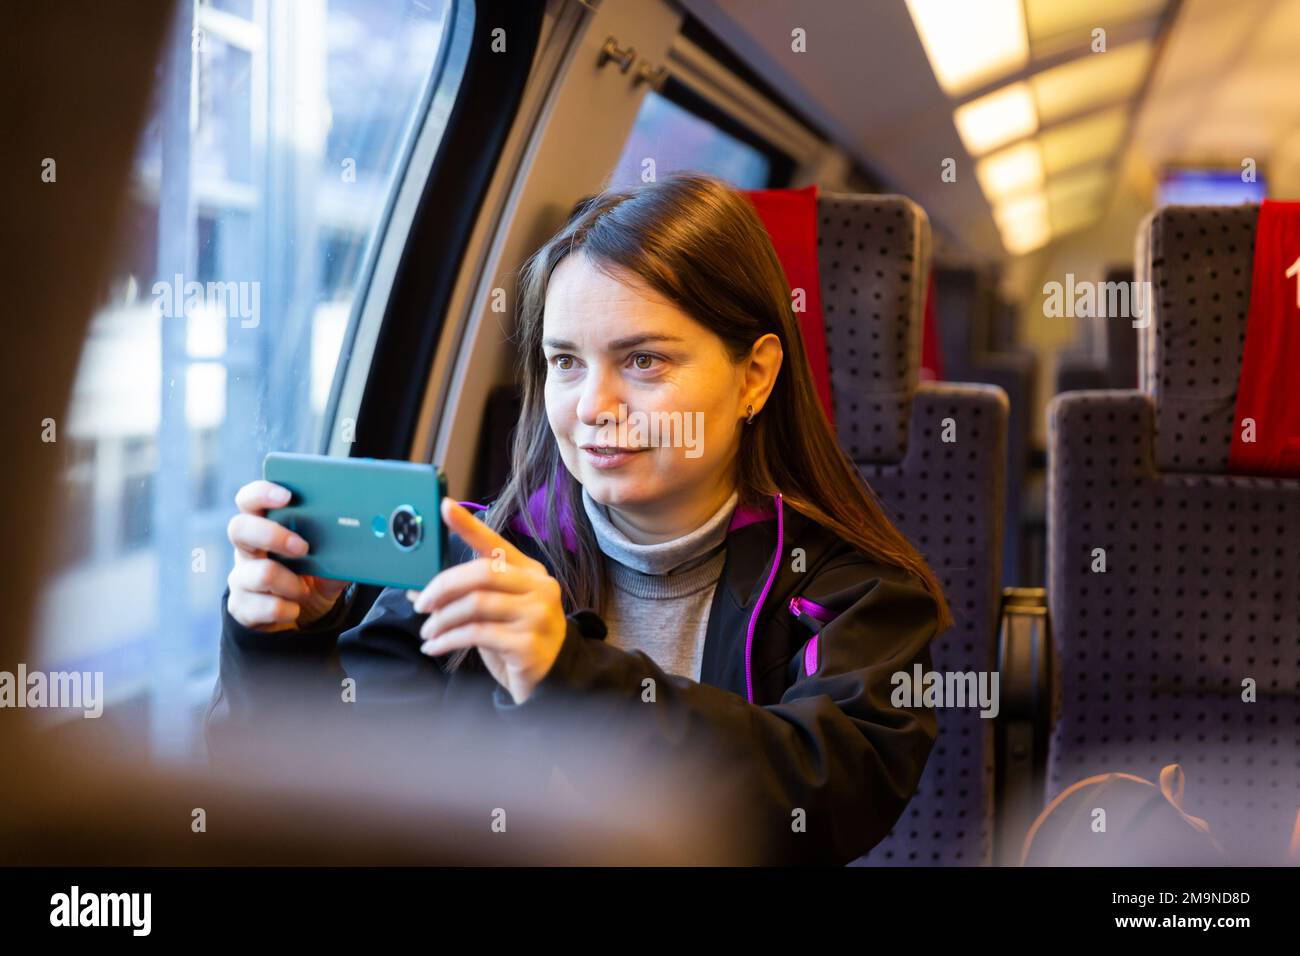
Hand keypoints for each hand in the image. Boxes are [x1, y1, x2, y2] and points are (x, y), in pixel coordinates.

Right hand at [226, 479, 349, 631]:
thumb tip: (362, 534)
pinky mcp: (242, 607)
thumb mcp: (328, 560)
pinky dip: (287, 609)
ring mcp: (241, 577)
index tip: (287, 495)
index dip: (262, 492)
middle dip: (273, 535)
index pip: (250, 499)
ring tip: (304, 589)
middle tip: (303, 548)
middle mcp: (247, 548)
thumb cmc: (312, 576)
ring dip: (291, 583)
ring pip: (259, 574)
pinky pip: (264, 607)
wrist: (302, 618)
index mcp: (265, 526)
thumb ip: (339, 546)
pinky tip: (295, 609)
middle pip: (239, 528)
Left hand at [406, 498, 567, 703]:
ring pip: (476, 604)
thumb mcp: (493, 615)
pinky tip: (435, 648)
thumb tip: (418, 592)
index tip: (444, 506)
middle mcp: (539, 588)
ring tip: (427, 633)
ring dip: (442, 619)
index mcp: (530, 572)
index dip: (468, 525)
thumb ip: (464, 598)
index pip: (495, 544)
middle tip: (422, 605)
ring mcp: (538, 615)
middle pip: (481, 573)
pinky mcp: (529, 644)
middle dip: (442, 587)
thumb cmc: (518, 641)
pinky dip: (448, 640)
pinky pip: (478, 634)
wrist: (552, 681)